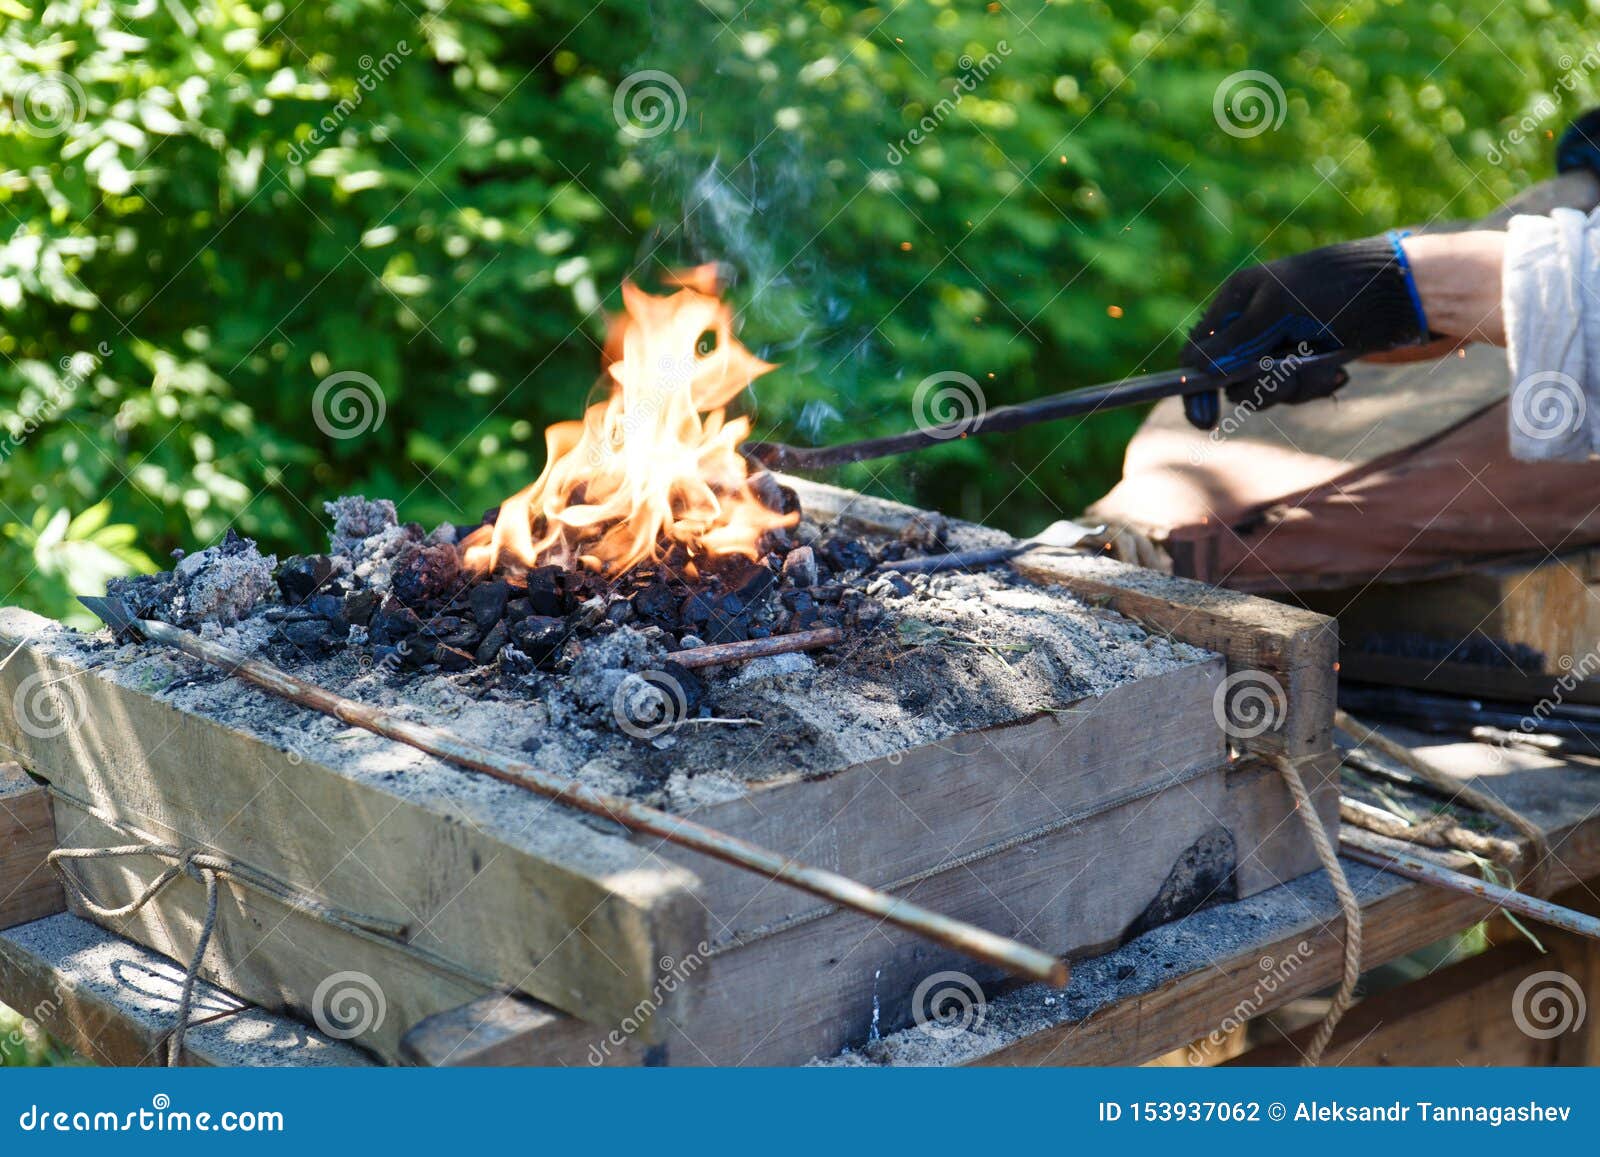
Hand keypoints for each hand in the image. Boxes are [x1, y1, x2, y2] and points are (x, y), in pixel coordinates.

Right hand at [1183, 234, 1430, 413]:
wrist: (1401, 291)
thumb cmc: (1337, 289)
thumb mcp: (1279, 310)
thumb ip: (1236, 342)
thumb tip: (1197, 370)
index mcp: (1236, 302)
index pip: (1198, 351)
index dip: (1197, 386)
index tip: (1205, 421)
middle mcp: (1253, 326)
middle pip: (1231, 380)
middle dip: (1260, 386)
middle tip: (1287, 374)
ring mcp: (1279, 346)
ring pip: (1264, 390)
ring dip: (1293, 388)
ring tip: (1322, 368)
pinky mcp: (1306, 361)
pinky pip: (1294, 391)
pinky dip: (1314, 386)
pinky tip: (1337, 372)